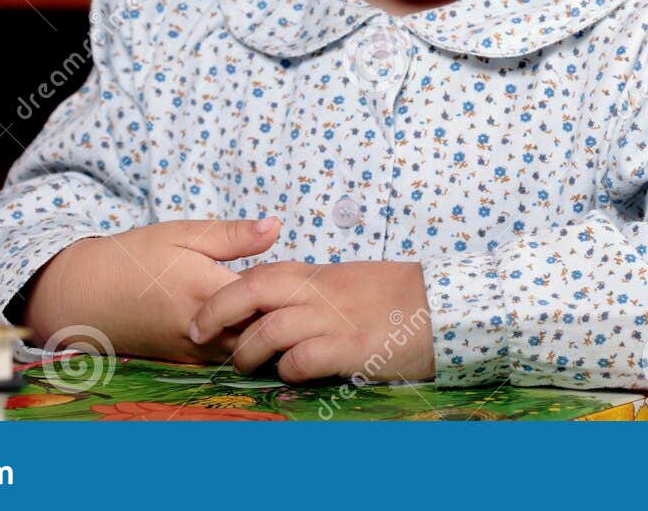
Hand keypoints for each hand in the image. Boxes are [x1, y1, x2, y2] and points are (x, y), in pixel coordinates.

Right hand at [21, 217, 280, 363]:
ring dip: (262, 331)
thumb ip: (233, 236)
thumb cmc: (134, 257)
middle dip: (280, 315)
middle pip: (263, 331)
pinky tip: (245, 322)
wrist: (85, 296)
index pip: (268, 300)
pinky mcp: (186, 363)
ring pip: (247, 350)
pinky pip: (227, 358)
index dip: (286, 288)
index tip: (293, 274)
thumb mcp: (183, 234)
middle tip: (291, 296)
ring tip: (271, 308)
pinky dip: (241, 342)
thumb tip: (276, 226)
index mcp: (207, 292)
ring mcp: (194, 352)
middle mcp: (204, 331)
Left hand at [187, 260, 434, 381]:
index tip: (205, 314)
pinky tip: (291, 374)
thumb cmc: (404, 298)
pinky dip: (288, 369)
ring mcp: (336, 320)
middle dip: (218, 312)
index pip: (262, 273)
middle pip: (254, 290)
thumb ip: (320, 290)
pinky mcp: (352, 348)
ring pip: (271, 327)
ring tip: (246, 365)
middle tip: (198, 335)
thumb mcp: (355, 283)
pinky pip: (303, 358)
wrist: (449, 306)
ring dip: (249, 350)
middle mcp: (322, 293)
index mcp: (322, 276)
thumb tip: (289, 303)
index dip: (227, 293)